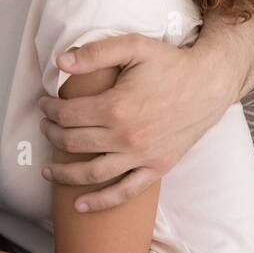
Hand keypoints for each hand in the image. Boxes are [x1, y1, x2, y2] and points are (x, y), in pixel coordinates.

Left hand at [37, 28, 245, 213]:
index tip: (44, 105)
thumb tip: (60, 61)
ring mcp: (142, 156)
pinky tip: (79, 206)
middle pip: (73, 142)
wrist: (210, 83)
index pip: (67, 114)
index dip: (49, 110)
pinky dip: (100, 202)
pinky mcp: (156, 167)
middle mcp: (126, 137)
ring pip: (91, 173)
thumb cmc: (171, 63)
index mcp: (116, 107)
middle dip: (52, 135)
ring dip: (64, 173)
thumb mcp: (133, 46)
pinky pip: (124, 192)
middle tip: (45, 127)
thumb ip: (95, 53)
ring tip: (47, 170)